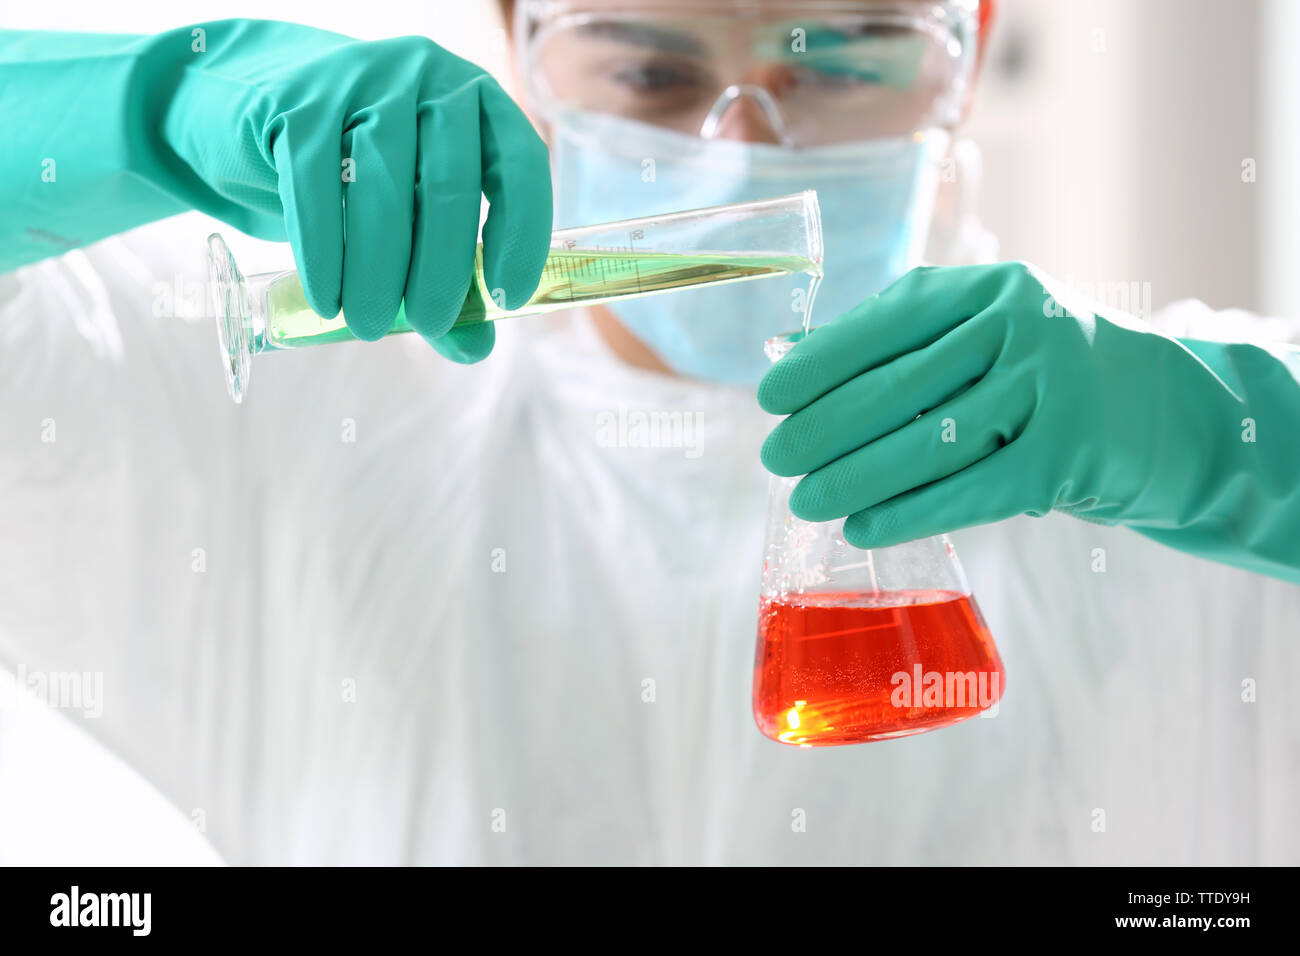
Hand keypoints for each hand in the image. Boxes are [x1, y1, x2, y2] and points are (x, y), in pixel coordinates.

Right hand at [167, 20, 551, 361]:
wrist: (259, 110)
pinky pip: (316, 188)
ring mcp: (363, 80)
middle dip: (441, 270)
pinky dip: (323, 254)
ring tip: (369, 325)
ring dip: (379, 272)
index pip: (520, 165)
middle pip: (449, 186)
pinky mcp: (298, 101)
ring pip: (383, 189)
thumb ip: (449, 277)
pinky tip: (327, 299)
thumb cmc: (359, 172)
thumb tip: (474, 347)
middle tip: (428, 326)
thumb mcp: (413, 216)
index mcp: (479, 104)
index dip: (521, 234)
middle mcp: (430, 79)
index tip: (506, 298)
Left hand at [758, 262, 1273, 552]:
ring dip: (855, 479)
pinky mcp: (1069, 457)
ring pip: (928, 443)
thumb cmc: (1043, 371)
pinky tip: (863, 527)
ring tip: (807, 501)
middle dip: (824, 429)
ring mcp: (1052, 390)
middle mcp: (1024, 327)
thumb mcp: (983, 331)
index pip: (886, 323)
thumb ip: (897, 338)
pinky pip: (969, 492)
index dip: (820, 364)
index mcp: (991, 288)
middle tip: (776, 458)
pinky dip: (909, 513)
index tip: (769, 397)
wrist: (1163, 411)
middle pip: (898, 388)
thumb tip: (793, 356)